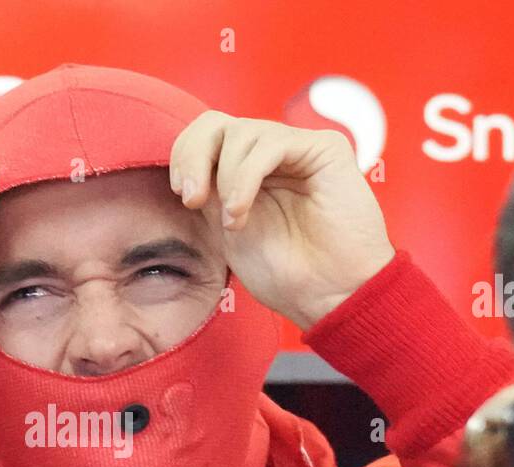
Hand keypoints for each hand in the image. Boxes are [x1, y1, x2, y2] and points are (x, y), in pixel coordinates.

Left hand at [169, 111, 394, 329]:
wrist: (329, 297)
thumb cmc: (285, 274)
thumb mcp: (226, 229)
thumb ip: (209, 190)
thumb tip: (186, 162)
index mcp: (246, 172)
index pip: (206, 136)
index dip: (185, 155)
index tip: (184, 196)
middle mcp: (271, 156)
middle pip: (216, 123)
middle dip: (194, 156)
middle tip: (193, 198)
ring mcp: (298, 149)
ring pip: (241, 132)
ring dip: (227, 179)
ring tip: (235, 221)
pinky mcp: (325, 147)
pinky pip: (271, 142)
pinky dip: (247, 177)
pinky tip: (242, 212)